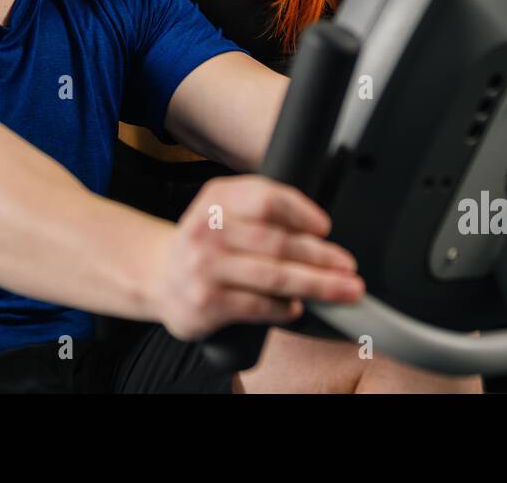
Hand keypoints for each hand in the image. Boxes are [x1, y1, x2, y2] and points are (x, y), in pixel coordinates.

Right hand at [148, 175, 364, 340]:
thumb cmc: (206, 242)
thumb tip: (317, 229)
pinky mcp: (207, 302)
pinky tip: (297, 307)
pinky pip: (257, 305)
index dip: (302, 212)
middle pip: (277, 241)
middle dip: (321, 256)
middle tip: (348, 265)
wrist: (159, 276)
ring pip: (274, 276)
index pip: (266, 199)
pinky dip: (283, 308)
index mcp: (217, 198)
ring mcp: (205, 267)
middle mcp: (208, 230)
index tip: (325, 227)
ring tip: (343, 289)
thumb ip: (261, 209)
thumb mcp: (223, 208)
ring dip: (316, 284)